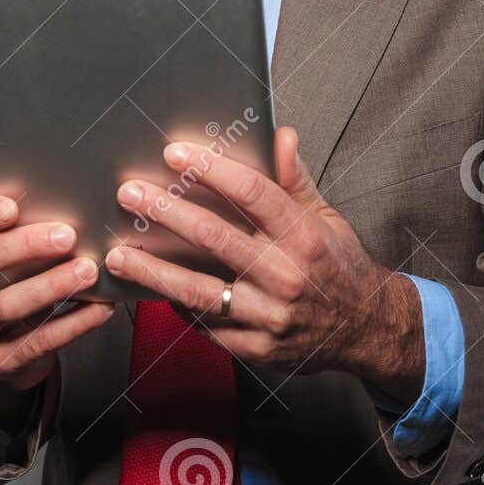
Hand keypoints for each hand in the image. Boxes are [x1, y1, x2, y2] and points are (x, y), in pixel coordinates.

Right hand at [0, 168, 114, 418]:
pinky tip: (100, 308)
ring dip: (50, 286)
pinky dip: (71, 325)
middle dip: (23, 247)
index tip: (11, 206)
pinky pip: (35, 343)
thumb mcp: (2, 241)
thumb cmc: (10, 276)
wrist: (5, 344)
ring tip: (88, 270)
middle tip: (67, 234)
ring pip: (5, 306)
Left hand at [104, 127, 423, 402]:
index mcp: (303, 236)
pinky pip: (206, 325)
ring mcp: (269, 316)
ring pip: (199, 290)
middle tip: (129, 194)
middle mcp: (285, 276)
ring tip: (116, 255)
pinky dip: (175, 307)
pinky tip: (147, 291)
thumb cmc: (338, 265)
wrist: (367, 330)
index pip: (252, 193)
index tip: (173, 153)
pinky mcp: (256, 349)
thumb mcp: (325, 218)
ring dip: (151, 271)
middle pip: (214, 237)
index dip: (210, 170)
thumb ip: (295, 179)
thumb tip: (279, 135)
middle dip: (165, 212)